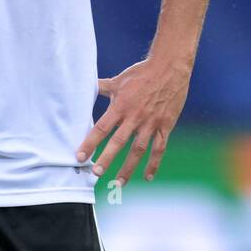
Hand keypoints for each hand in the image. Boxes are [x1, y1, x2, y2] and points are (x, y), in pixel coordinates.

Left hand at [76, 57, 191, 185]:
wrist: (170, 67)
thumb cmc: (141, 73)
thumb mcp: (119, 80)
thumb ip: (102, 87)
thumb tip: (85, 86)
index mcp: (121, 106)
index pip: (101, 128)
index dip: (90, 143)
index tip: (80, 156)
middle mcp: (135, 117)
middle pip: (118, 142)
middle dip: (106, 159)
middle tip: (96, 174)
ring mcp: (151, 123)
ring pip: (138, 150)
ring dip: (128, 168)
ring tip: (119, 183)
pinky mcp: (165, 126)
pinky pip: (159, 148)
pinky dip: (154, 164)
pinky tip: (148, 177)